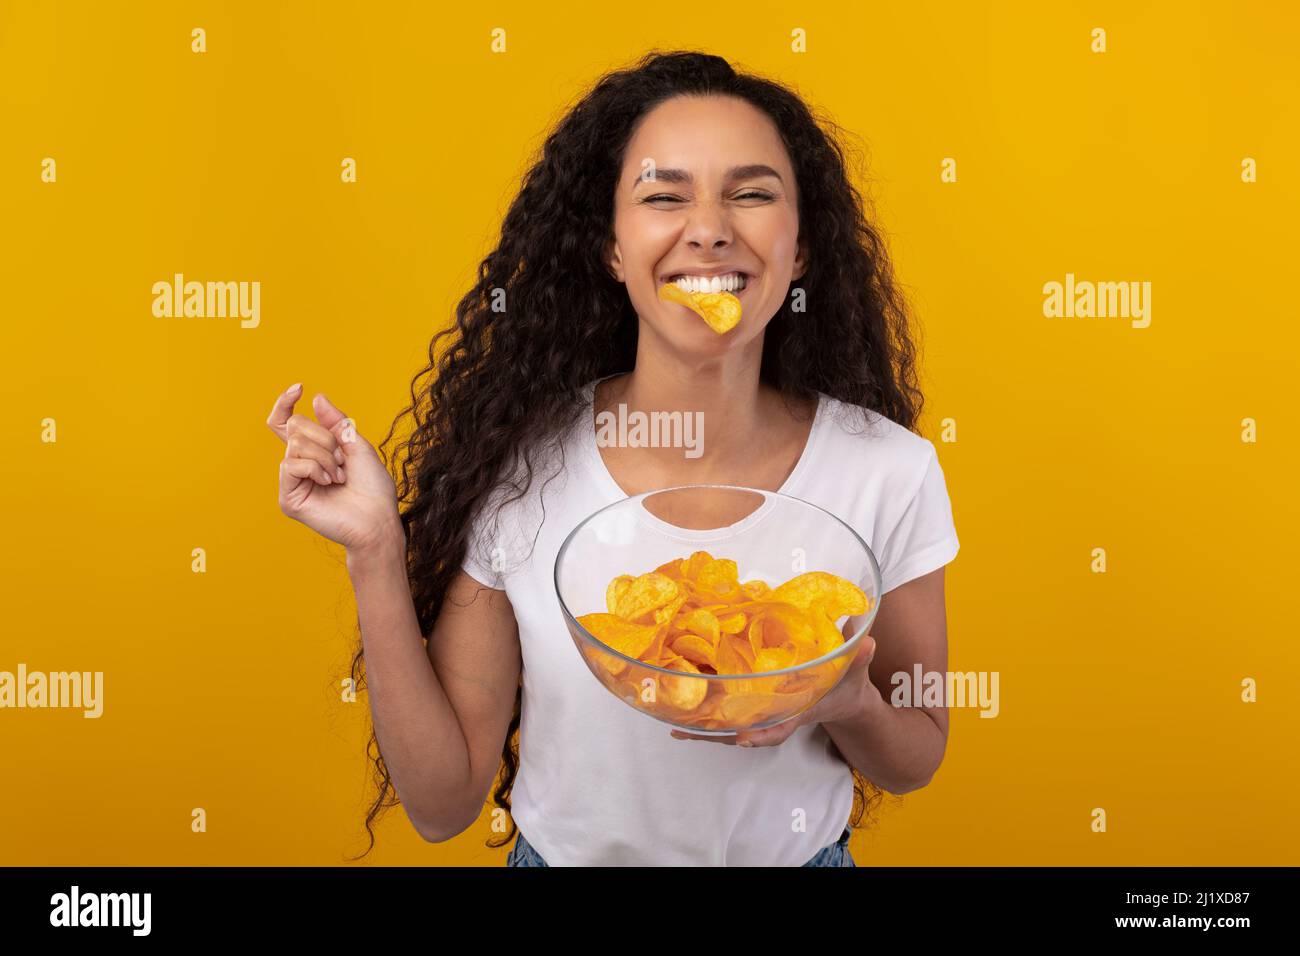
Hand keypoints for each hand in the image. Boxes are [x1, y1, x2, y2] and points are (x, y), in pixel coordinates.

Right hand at [266, 383, 400, 553]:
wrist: (377, 517)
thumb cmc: (372, 486)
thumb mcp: (356, 445)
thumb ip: (336, 422)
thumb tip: (316, 397)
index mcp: (313, 451)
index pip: (286, 423)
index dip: (284, 403)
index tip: (298, 388)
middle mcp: (299, 464)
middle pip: (295, 426)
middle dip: (325, 438)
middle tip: (343, 460)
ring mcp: (292, 481)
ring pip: (295, 445)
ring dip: (326, 457)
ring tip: (339, 476)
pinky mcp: (288, 497)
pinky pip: (291, 466)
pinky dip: (315, 469)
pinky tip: (329, 483)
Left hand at [670, 634, 878, 747]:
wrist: (844, 697)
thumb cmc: (847, 684)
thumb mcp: (854, 670)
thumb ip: (858, 657)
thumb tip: (866, 641)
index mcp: (798, 709)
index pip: (780, 727)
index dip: (762, 734)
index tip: (743, 738)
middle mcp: (777, 714)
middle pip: (744, 731)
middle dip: (716, 732)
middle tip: (685, 728)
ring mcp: (766, 712)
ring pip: (732, 726)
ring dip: (705, 726)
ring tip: (673, 723)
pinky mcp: (758, 704)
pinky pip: (731, 713)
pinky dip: (708, 713)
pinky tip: (682, 710)